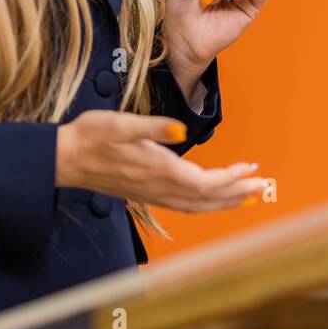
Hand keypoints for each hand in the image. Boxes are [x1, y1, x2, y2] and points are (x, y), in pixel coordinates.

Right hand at [55, 109, 262, 210]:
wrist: (65, 158)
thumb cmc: (92, 136)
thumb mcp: (121, 123)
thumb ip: (153, 127)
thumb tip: (180, 131)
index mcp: (158, 169)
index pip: (204, 182)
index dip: (230, 179)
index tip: (251, 170)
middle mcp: (158, 187)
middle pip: (207, 198)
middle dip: (237, 193)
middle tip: (262, 186)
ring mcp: (152, 194)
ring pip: (197, 206)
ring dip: (224, 202)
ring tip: (247, 196)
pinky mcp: (147, 194)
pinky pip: (184, 205)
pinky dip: (205, 204)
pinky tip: (213, 200)